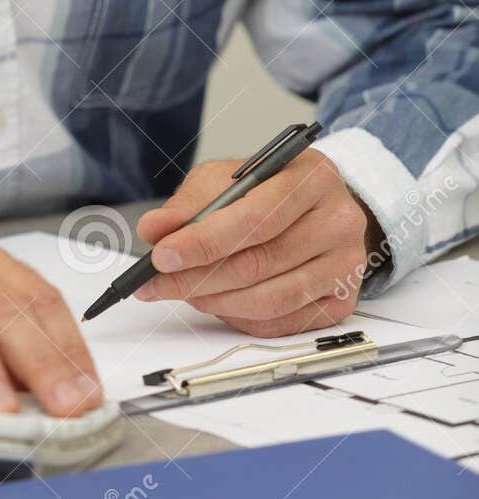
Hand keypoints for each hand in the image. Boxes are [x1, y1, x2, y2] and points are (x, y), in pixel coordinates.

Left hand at [132, 150, 381, 335]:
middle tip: (157, 283)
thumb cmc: (270, 189)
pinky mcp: (342, 300)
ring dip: (216, 301)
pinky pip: (283, 322)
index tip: (162, 255)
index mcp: (311, 176)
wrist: (320, 207)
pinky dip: (241, 318)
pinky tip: (217, 303)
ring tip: (184, 292)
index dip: (204, 241)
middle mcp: (338, 219)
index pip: (255, 217)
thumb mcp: (227, 179)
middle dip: (198, 277)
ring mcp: (345, 264)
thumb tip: (154, 230)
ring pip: (271, 298)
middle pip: (261, 262)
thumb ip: (189, 205)